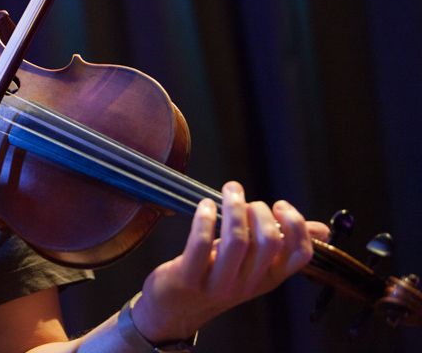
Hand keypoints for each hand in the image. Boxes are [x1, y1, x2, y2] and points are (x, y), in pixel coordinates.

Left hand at [130, 181, 329, 341]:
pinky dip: (205, 219)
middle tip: (246, 200)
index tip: (280, 206)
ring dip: (234, 207)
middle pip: (269, 242)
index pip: (300, 255)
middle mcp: (249, 284)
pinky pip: (201, 245)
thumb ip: (281, 244)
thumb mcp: (251, 262)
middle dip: (260, 211)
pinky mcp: (189, 278)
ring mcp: (219, 283)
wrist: (175, 308)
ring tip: (230, 190)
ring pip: (237, 240)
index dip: (296, 225)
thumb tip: (322, 229)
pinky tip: (205, 204)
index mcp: (269, 278)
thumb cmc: (216, 273)